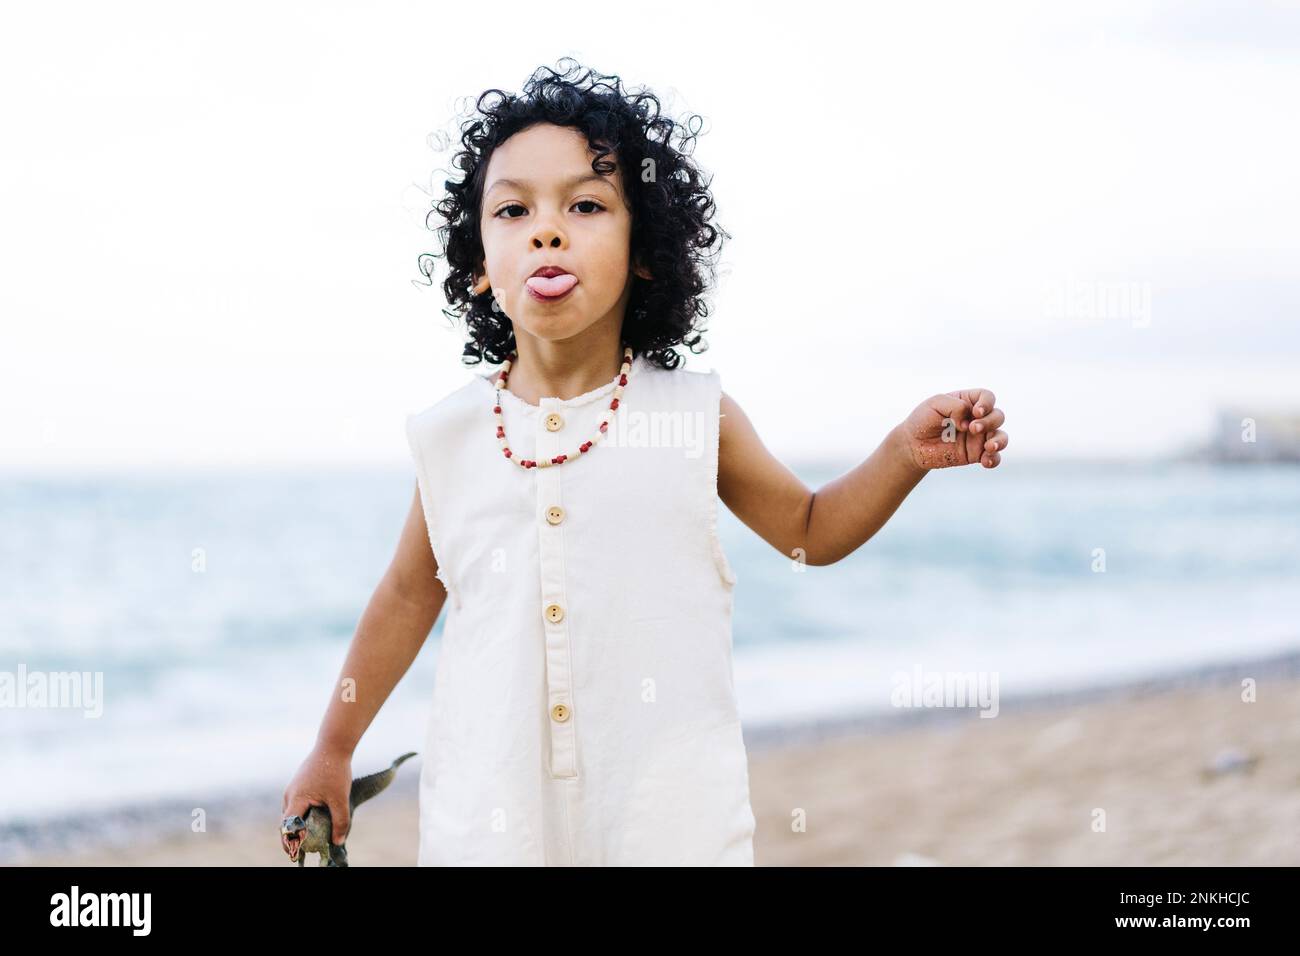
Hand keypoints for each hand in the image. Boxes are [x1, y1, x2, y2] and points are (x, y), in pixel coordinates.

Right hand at [281, 744, 352, 856]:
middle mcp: (290, 794)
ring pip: (293, 812)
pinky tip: (315, 818)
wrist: (333, 744)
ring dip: (299, 824)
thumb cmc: (335, 770)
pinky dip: (303, 814)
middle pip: (288, 821)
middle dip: (294, 836)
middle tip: (304, 850)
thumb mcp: (340, 799)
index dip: (289, 842)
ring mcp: (294, 788)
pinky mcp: (300, 784)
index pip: (288, 827)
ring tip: (310, 837)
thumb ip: (340, 821)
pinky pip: (298, 804)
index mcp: (296, 799)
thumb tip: (338, 842)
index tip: (294, 854)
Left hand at [894, 389, 1008, 471]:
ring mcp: (978, 437)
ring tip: (988, 447)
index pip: (987, 397)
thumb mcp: (935, 404)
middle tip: (972, 429)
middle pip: (997, 416)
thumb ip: (955, 406)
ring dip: (999, 441)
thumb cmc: (923, 420)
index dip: (987, 403)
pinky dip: (994, 459)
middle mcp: (977, 418)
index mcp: (968, 401)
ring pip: (1001, 436)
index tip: (976, 412)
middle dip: (989, 422)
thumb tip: (969, 420)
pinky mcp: (975, 454)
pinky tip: (986, 461)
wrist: (912, 444)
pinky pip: (994, 457)